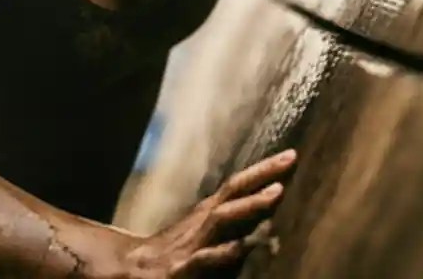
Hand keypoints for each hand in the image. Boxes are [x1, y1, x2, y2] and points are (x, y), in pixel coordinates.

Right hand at [123, 149, 295, 277]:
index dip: (263, 170)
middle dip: (261, 176)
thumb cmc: (175, 255)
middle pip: (233, 193)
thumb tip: (269, 219)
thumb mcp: (204, 234)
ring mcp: (193, 244)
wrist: (132, 273)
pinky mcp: (182, 270)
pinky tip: (241, 246)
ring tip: (275, 194)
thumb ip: (234, 226)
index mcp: (208, 214)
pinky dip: (222, 252)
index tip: (290, 155)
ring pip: (222, 219)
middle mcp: (202, 223)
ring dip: (249, 205)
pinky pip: (205, 259)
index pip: (238, 186)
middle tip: (289, 160)